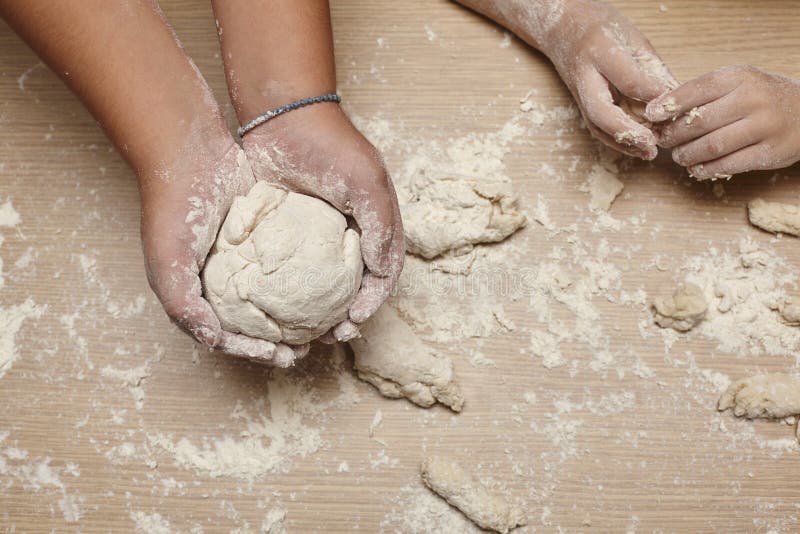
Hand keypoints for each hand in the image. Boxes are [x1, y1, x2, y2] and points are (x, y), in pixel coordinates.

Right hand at [139, 141, 309, 365]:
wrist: (189, 153)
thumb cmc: (171, 210)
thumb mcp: (167, 262)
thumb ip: (184, 305)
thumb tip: (215, 342)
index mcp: (199, 293)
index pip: (230, 336)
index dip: (254, 351)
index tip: (284, 358)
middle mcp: (222, 281)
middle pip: (256, 323)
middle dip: (280, 342)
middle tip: (308, 349)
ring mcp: (245, 259)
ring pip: (275, 297)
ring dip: (296, 317)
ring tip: (320, 326)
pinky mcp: (265, 236)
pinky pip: (287, 264)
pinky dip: (303, 279)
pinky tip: (324, 286)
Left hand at [241, 103, 404, 339]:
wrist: (282, 117)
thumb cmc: (330, 146)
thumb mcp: (365, 182)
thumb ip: (380, 225)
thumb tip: (382, 271)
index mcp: (375, 224)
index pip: (383, 273)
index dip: (373, 301)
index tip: (353, 321)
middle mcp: (350, 234)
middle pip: (355, 286)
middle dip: (346, 316)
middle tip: (329, 337)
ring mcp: (318, 236)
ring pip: (323, 284)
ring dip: (319, 312)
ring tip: (305, 333)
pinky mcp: (288, 234)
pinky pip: (293, 270)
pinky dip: (291, 293)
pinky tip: (279, 309)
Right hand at [526, 0, 676, 158]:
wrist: (562, 29)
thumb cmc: (601, 27)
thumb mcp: (632, 37)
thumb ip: (651, 67)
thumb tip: (675, 95)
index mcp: (600, 51)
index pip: (628, 79)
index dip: (652, 94)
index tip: (673, 104)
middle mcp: (585, 76)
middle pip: (601, 111)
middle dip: (627, 131)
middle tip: (652, 143)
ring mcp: (579, 93)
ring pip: (596, 126)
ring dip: (622, 143)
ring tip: (648, 152)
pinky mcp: (580, 105)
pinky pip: (596, 127)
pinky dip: (615, 140)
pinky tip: (635, 146)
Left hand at [646, 65, 799, 179]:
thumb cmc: (760, 97)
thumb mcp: (736, 83)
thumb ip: (704, 93)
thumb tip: (659, 110)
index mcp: (739, 78)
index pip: (696, 90)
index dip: (669, 104)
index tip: (651, 115)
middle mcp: (752, 100)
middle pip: (699, 122)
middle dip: (673, 135)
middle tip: (663, 141)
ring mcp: (763, 126)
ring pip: (712, 146)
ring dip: (687, 155)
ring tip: (679, 156)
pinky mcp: (770, 152)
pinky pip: (729, 164)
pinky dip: (706, 169)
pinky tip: (696, 169)